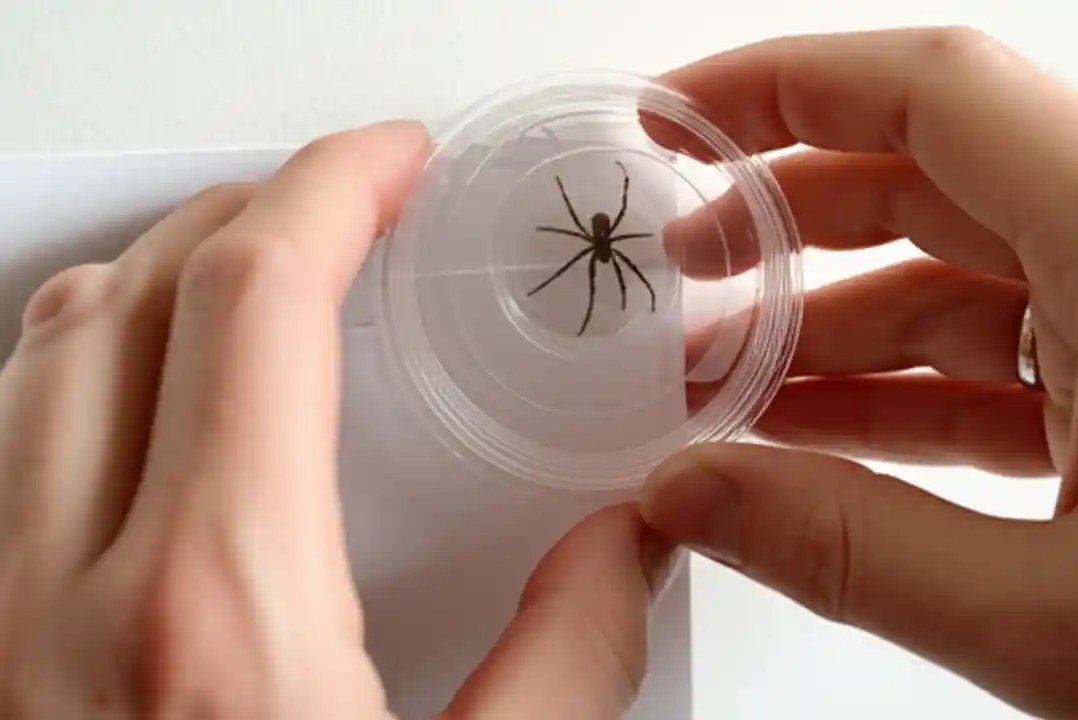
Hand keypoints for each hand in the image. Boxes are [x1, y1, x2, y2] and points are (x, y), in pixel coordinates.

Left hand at [0, 121, 673, 718]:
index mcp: (218, 616)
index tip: (390, 165)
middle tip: (338, 211)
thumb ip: (565, 664)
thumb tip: (626, 550)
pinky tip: (158, 413)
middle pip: (127, 302)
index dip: (332, 190)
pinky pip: (0, 462)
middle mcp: (61, 611)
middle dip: (245, 214)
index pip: (256, 305)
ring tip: (250, 281)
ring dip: (150, 285)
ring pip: (39, 368)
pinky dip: (81, 382)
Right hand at [640, 28, 1077, 716]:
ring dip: (833, 313)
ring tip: (721, 374)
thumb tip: (697, 490)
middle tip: (682, 259)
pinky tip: (812, 430)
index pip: (938, 94)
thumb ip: (849, 551)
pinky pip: (1002, 348)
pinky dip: (897, 382)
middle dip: (786, 210)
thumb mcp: (1061, 628)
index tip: (681, 115)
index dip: (785, 86)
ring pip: (961, 264)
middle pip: (935, 168)